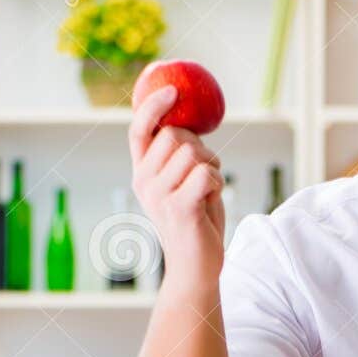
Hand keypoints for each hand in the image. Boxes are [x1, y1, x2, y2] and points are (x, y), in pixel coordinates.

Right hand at [128, 85, 225, 284]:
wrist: (196, 266)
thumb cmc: (196, 221)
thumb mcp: (183, 183)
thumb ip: (180, 157)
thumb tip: (189, 121)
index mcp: (141, 172)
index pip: (139, 129)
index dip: (154, 106)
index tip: (172, 90)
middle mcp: (143, 181)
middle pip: (176, 136)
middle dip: (201, 147)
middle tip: (205, 171)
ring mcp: (159, 195)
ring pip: (195, 153)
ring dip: (213, 167)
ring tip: (208, 190)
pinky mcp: (180, 208)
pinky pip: (207, 174)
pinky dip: (219, 182)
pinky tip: (212, 199)